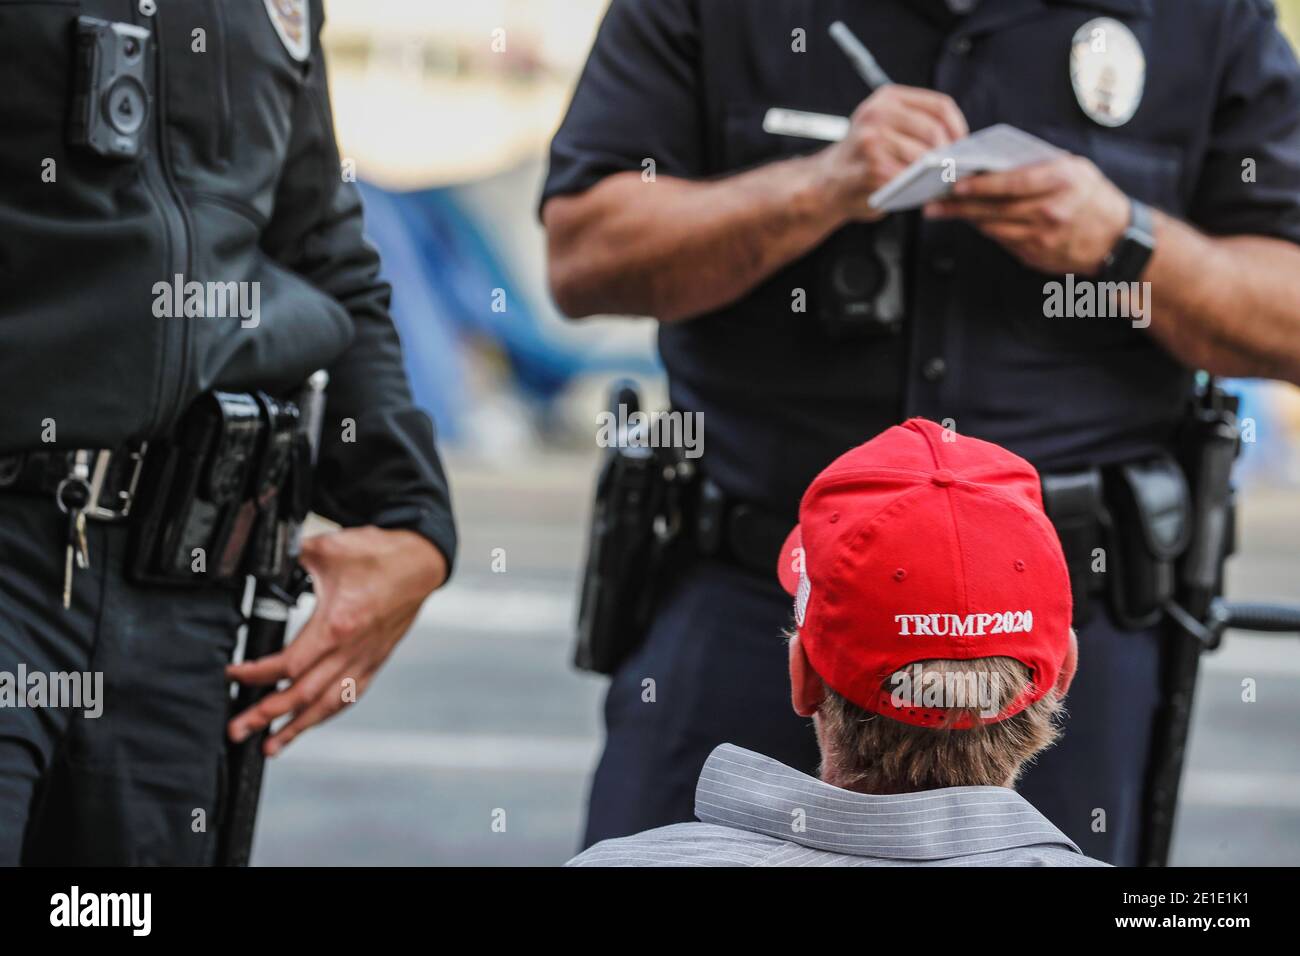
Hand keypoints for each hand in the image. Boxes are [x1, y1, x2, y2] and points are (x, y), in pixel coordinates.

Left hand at [226, 526, 447, 755]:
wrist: (421, 563)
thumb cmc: (379, 555)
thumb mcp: (328, 548)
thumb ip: (291, 554)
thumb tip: (263, 554)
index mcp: (336, 625)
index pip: (289, 664)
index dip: (256, 674)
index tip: (234, 675)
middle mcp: (351, 650)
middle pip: (302, 695)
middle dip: (265, 716)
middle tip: (237, 731)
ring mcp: (365, 659)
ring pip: (327, 704)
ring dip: (296, 728)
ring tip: (270, 745)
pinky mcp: (376, 660)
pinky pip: (349, 695)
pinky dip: (327, 713)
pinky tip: (311, 721)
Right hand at [813, 85, 968, 223]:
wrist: (825, 184)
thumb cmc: (863, 159)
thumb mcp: (886, 127)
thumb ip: (916, 127)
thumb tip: (959, 145)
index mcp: (887, 99)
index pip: (939, 105)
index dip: (958, 128)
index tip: (963, 146)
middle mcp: (878, 114)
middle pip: (934, 131)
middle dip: (947, 155)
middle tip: (952, 170)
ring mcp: (872, 140)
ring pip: (922, 157)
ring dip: (934, 173)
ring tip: (937, 182)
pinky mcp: (871, 168)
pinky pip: (908, 178)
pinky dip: (918, 188)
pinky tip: (918, 192)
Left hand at [923, 154, 1131, 275]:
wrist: (1118, 239)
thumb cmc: (1092, 196)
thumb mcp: (1075, 169)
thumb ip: (1039, 165)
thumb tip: (996, 164)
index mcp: (1061, 182)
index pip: (1011, 183)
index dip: (979, 184)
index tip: (954, 183)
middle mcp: (1050, 211)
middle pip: (994, 208)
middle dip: (959, 206)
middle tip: (932, 202)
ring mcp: (1042, 237)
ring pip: (992, 227)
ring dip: (965, 219)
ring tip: (942, 210)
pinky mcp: (1035, 256)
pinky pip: (1002, 241)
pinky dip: (986, 229)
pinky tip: (971, 221)